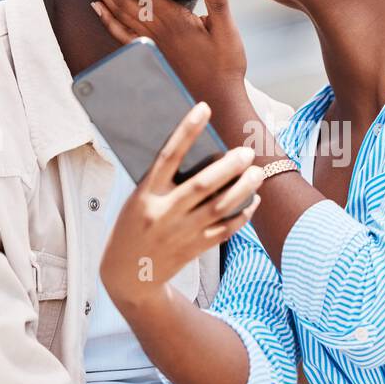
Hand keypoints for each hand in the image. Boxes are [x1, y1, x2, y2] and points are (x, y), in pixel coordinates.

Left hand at [79, 0, 247, 104]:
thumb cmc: (224, 65)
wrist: (215, 100)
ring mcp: (148, 42)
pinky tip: (95, 6)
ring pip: (115, 11)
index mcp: (173, 20)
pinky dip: (104, 18)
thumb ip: (219, 4)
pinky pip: (119, 33)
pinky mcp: (147, 52)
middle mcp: (154, 29)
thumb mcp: (227, 33)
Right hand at [100, 102, 261, 309]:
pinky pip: (225, 230)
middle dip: (228, 167)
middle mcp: (164, 213)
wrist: (127, 275)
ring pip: (218, 208)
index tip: (204, 108)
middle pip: (202, 185)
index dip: (186, 130)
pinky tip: (253, 200)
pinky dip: (242, 214)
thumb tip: (197, 152)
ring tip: (257, 173)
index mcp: (146, 194)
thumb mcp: (137, 199)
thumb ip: (161, 180)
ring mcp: (180, 233)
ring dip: (242, 189)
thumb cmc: (133, 227)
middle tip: (247, 151)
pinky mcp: (194, 248)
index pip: (168, 156)